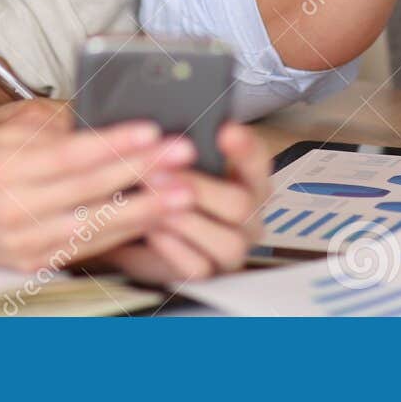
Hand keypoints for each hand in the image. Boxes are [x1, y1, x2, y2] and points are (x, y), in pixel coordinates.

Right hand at [0, 106, 197, 271]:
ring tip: (184, 194)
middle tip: (183, 157)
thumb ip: (52, 127)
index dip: (113, 143)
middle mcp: (14, 209)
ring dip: (144, 210)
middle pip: (89, 189)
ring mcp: (25, 242)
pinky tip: (155, 219)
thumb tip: (102, 116)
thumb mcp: (3, 132)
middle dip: (142, 172)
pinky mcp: (35, 262)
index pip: (70, 155)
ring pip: (95, 225)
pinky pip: (88, 248)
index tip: (151, 130)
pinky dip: (124, 233)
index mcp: (4, 167)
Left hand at [98, 123, 271, 283]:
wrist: (141, 228)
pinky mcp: (210, 272)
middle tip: (163, 172)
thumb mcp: (175, 159)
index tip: (224, 130)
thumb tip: (171, 129)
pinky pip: (200, 267)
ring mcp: (233, 246)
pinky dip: (174, 248)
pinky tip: (154, 229)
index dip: (244, 147)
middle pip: (242, 204)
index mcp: (249, 178)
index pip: (259, 160)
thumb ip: (180, 145)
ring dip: (187, 220)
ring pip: (228, 242)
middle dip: (200, 188)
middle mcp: (249, 214)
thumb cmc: (167, 184)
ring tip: (154, 203)